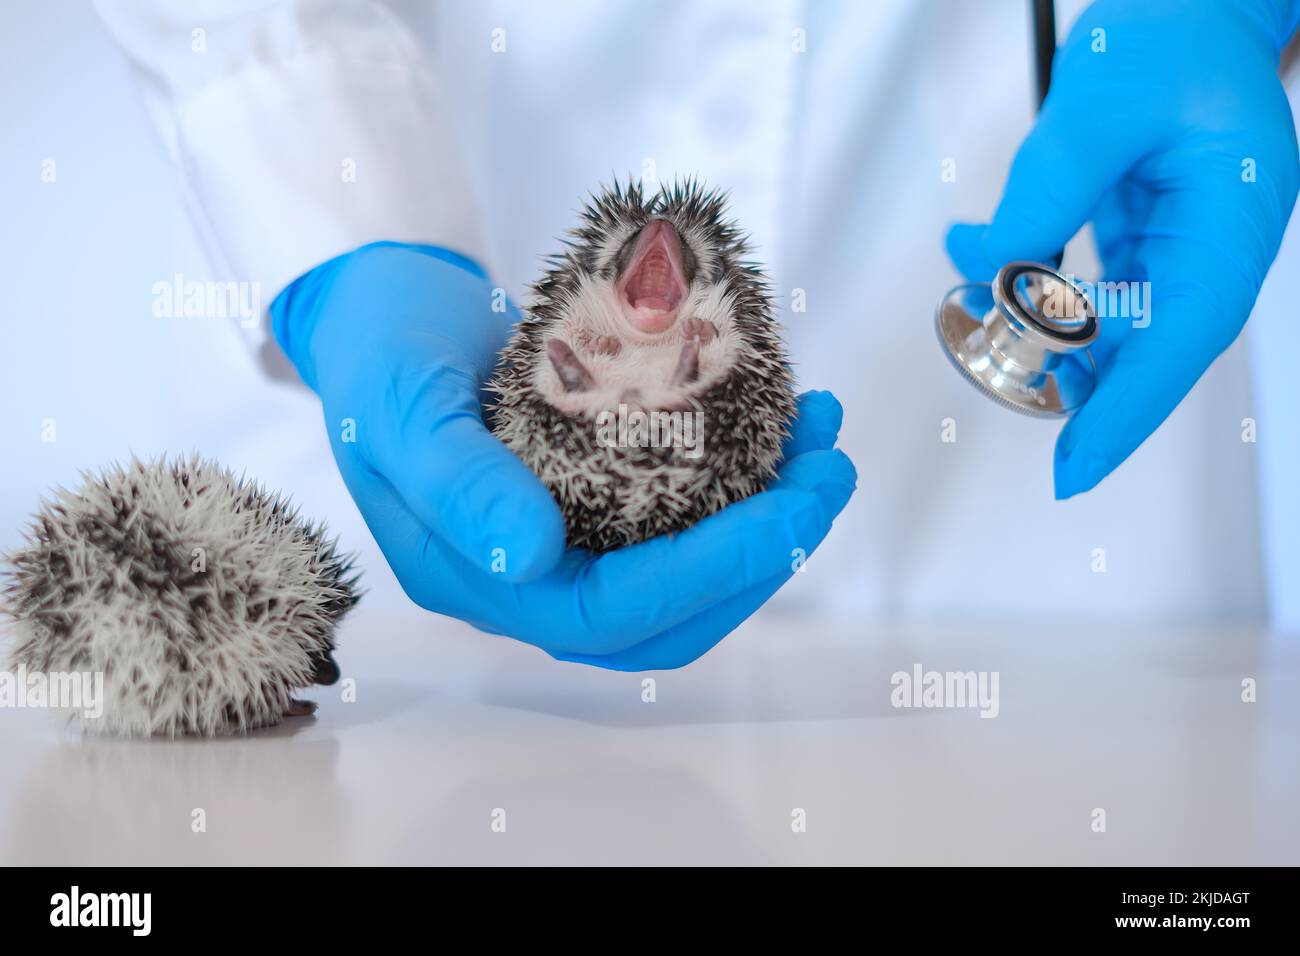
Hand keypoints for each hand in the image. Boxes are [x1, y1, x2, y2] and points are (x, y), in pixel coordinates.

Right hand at [272, 242, 855, 668]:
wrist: (381, 303)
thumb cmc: (376, 349)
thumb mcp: (398, 403)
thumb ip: (453, 481)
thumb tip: (530, 556)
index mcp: (474, 577)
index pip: (606, 616)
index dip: (708, 576)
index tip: (791, 510)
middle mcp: (527, 576)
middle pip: (664, 613)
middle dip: (760, 558)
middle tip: (827, 476)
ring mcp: (566, 538)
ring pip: (682, 568)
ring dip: (764, 519)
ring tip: (819, 440)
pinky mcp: (596, 494)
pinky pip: (678, 512)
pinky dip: (740, 475)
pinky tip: (780, 415)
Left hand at [946, 0, 1298, 497]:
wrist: (1192, 4)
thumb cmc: (1169, 37)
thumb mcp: (1101, 104)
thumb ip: (1047, 189)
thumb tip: (989, 267)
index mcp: (1231, 223)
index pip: (1183, 339)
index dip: (1128, 411)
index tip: (1074, 468)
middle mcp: (1213, 249)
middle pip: (1148, 351)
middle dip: (1078, 389)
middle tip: (1008, 400)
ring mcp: (1179, 249)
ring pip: (1111, 330)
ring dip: (1041, 339)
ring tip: (975, 319)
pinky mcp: (1142, 241)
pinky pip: (1084, 289)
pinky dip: (1026, 286)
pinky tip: (973, 257)